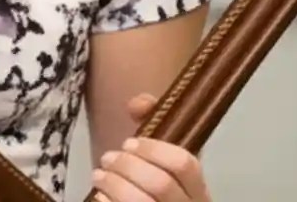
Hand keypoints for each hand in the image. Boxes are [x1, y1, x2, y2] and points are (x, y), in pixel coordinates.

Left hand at [91, 93, 210, 201]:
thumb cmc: (156, 184)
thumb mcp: (160, 156)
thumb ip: (152, 120)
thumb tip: (137, 104)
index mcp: (198, 188)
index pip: (185, 164)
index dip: (154, 150)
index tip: (128, 142)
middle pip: (161, 183)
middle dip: (127, 166)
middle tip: (107, 158)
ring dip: (114, 184)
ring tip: (98, 175)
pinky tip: (100, 195)